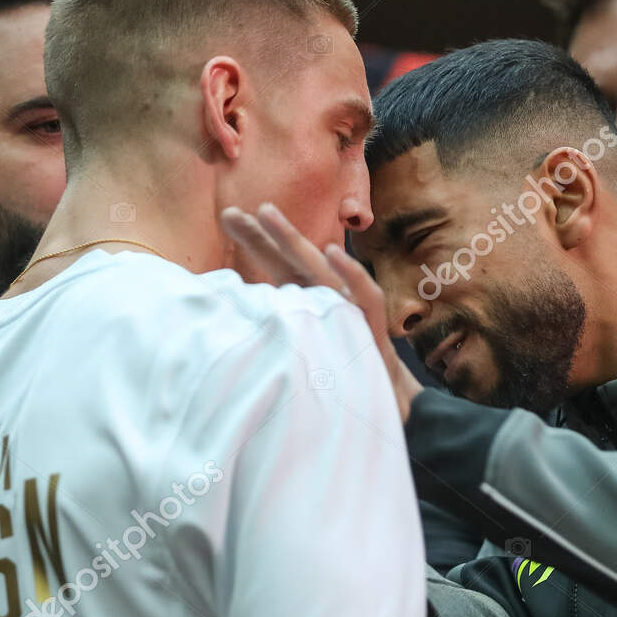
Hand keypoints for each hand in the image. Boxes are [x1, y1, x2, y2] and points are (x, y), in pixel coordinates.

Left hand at [219, 203, 422, 419]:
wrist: (388, 405)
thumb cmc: (342, 376)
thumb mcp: (301, 354)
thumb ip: (275, 334)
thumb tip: (230, 325)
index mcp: (310, 304)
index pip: (281, 267)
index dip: (257, 242)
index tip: (229, 216)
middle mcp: (329, 300)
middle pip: (294, 262)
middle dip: (267, 234)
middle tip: (233, 211)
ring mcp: (352, 310)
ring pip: (321, 270)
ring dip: (294, 241)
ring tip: (268, 214)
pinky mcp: (374, 328)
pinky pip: (365, 297)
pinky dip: (351, 275)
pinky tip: (333, 253)